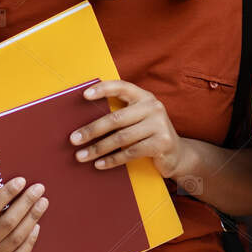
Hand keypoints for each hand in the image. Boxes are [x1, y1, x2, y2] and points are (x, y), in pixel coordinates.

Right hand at [0, 176, 45, 251]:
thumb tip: (17, 184)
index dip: (7, 193)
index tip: (22, 181)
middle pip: (7, 224)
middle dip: (25, 203)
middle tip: (38, 189)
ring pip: (16, 239)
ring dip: (32, 218)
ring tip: (42, 203)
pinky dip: (30, 240)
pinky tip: (36, 225)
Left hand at [69, 79, 188, 177]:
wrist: (177, 154)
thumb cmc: (148, 134)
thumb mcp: (137, 119)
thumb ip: (120, 115)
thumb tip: (84, 124)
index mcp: (143, 96)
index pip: (121, 87)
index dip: (103, 89)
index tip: (84, 95)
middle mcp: (153, 107)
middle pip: (116, 118)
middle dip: (92, 130)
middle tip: (74, 139)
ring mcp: (159, 124)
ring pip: (121, 138)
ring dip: (98, 149)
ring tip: (81, 156)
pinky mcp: (162, 143)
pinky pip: (130, 152)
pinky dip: (112, 160)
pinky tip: (99, 164)